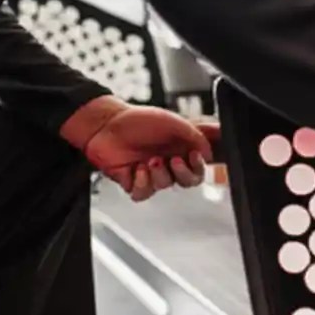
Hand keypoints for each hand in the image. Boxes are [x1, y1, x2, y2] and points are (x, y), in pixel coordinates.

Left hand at [61, 96, 216, 200]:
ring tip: (150, 160)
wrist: (105, 124)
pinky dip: (142, 184)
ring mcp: (151, 173)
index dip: (200, 166)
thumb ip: (197, 137)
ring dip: (160, 174)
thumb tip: (209, 154)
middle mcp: (168, 162)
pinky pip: (143, 194)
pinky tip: (137, 169)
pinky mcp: (133, 182)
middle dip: (183, 173)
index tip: (194, 155)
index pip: (200, 167)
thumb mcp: (175, 122)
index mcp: (181, 148)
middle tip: (174, 160)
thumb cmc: (138, 120)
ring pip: (165, 186)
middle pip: (188, 182)